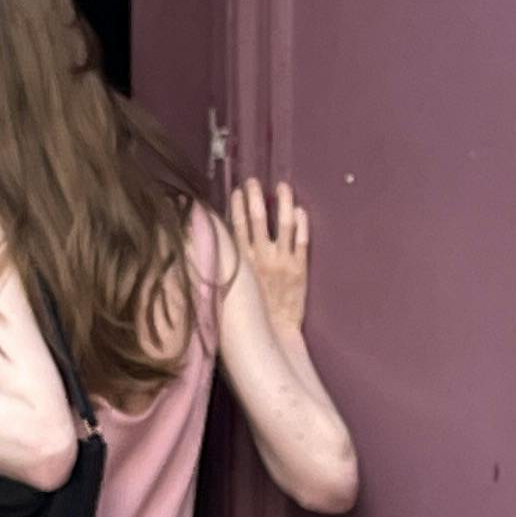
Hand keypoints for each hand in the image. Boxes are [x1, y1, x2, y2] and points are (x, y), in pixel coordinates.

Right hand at [233, 177, 312, 345]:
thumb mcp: (229, 290)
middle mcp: (261, 258)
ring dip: (282, 203)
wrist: (276, 335)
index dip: (236, 207)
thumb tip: (213, 249)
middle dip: (255, 198)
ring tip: (283, 186)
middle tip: (255, 181)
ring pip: (282, 225)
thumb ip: (225, 268)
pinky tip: (301, 210)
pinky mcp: (300, 268)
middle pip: (257, 220)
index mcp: (241, 264)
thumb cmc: (251, 316)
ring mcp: (282, 262)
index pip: (235, 227)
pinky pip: (302, 241)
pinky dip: (302, 224)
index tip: (237, 191)